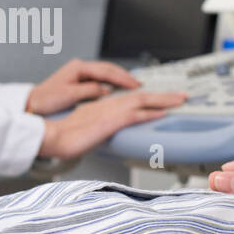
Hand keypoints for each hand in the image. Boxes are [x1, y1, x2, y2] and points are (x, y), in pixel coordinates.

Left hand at [26, 59, 140, 115]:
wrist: (33, 102)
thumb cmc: (47, 99)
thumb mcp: (70, 95)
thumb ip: (90, 90)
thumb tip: (107, 89)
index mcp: (78, 68)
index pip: (106, 71)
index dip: (122, 78)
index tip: (134, 84)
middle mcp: (80, 67)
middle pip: (108, 69)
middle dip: (124, 76)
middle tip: (139, 84)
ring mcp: (80, 72)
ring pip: (105, 73)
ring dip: (119, 79)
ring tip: (132, 85)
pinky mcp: (79, 80)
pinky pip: (100, 79)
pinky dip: (111, 83)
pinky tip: (118, 89)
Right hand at [38, 90, 186, 159]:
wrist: (51, 137)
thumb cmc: (63, 136)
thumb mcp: (85, 128)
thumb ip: (99, 126)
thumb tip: (108, 130)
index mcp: (102, 106)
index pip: (130, 99)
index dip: (149, 98)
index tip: (163, 98)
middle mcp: (108, 105)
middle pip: (141, 96)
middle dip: (164, 95)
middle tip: (181, 96)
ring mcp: (109, 112)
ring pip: (142, 102)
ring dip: (163, 100)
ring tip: (180, 100)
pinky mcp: (109, 122)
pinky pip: (134, 115)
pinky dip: (149, 113)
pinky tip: (162, 113)